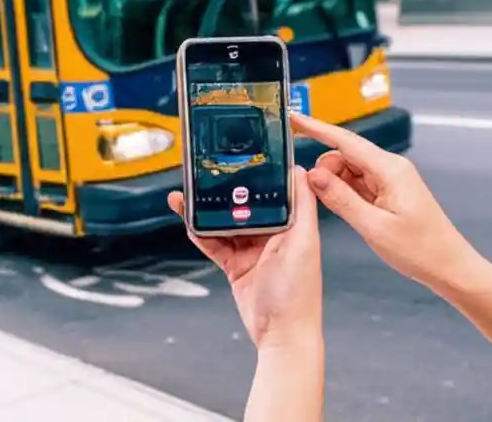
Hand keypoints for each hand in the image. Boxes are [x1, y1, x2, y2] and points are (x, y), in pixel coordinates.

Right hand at [168, 168, 322, 350]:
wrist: (281, 336)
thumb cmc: (299, 296)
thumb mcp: (303, 244)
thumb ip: (302, 208)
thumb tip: (301, 171)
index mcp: (293, 224)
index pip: (273, 190)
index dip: (257, 173)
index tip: (241, 156)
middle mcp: (274, 234)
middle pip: (244, 202)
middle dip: (225, 189)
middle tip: (205, 173)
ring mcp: (253, 250)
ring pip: (225, 221)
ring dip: (207, 209)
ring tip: (187, 194)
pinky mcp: (237, 265)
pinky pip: (215, 243)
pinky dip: (201, 232)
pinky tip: (188, 220)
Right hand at [292, 113, 479, 293]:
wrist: (449, 266)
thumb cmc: (419, 250)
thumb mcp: (373, 227)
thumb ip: (341, 198)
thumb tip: (312, 174)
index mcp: (389, 169)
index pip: (345, 141)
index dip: (317, 128)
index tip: (294, 119)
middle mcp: (390, 168)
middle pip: (345, 155)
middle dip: (324, 170)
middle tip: (312, 195)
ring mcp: (391, 179)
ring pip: (350, 170)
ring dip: (335, 184)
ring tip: (332, 208)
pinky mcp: (390, 192)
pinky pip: (359, 183)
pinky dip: (346, 192)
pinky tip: (343, 208)